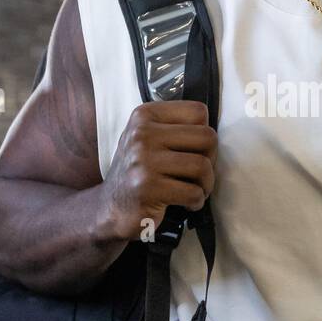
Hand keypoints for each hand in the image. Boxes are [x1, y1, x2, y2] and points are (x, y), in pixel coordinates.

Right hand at [96, 100, 217, 242]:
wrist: (109, 208)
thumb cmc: (137, 172)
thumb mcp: (147, 138)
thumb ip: (175, 127)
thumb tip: (212, 132)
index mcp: (145, 115)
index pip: (198, 111)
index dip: (205, 134)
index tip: (196, 151)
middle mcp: (142, 134)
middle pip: (207, 137)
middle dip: (212, 160)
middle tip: (200, 175)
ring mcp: (144, 161)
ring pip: (202, 166)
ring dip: (207, 184)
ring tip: (196, 191)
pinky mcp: (148, 188)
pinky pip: (193, 192)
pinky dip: (196, 201)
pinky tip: (187, 204)